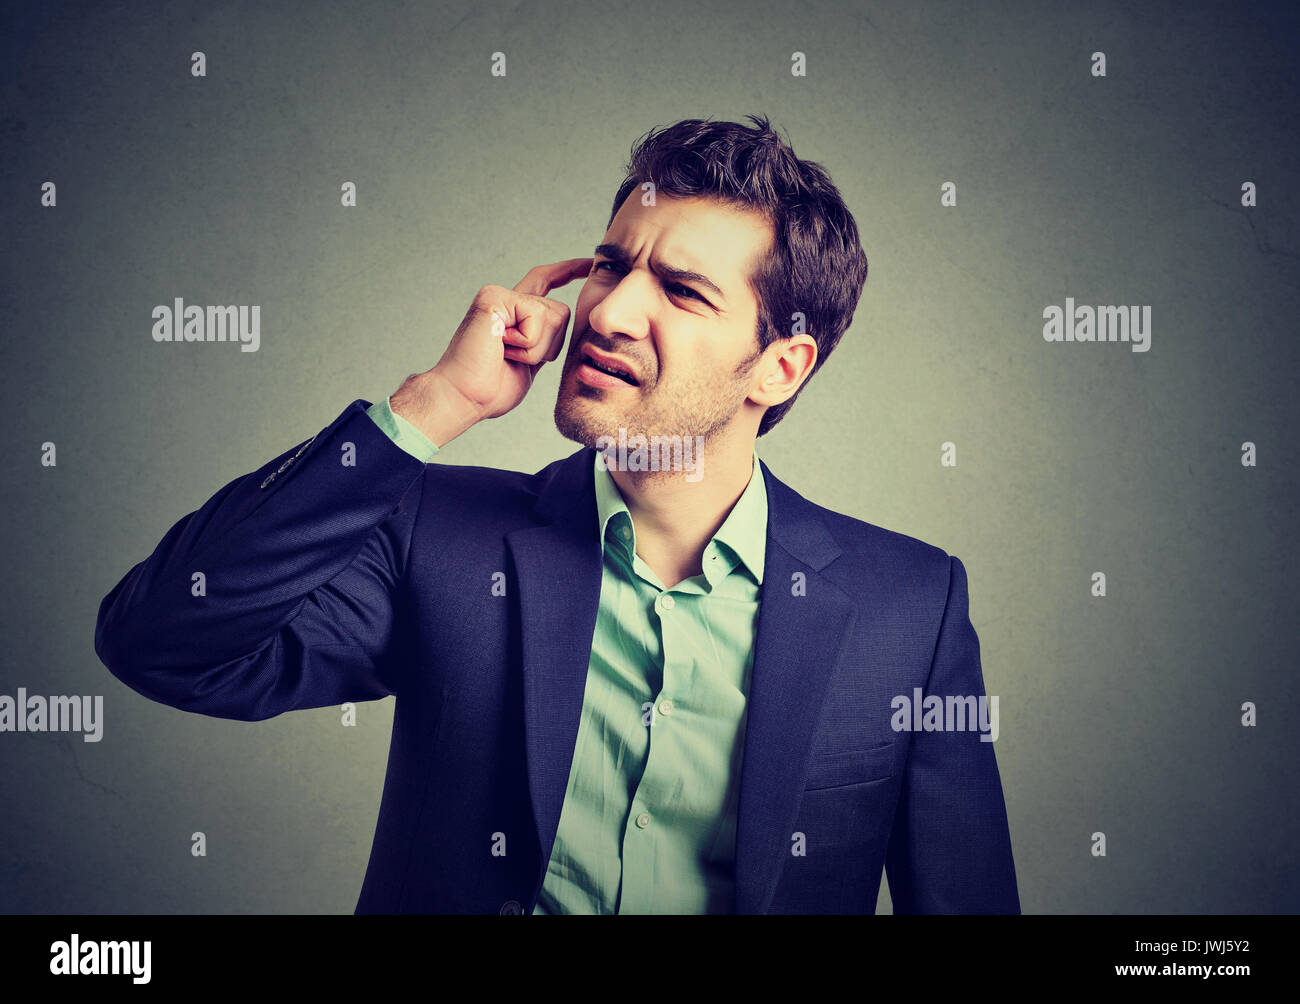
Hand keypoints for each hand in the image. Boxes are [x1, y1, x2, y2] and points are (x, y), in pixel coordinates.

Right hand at [390, 257, 591, 445]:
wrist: (462, 398)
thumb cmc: (489, 389)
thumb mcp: (529, 363)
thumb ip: (546, 341)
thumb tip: (566, 326)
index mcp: (514, 313)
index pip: (545, 281)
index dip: (568, 271)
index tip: (587, 262)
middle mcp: (507, 299)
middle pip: (561, 313)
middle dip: (548, 347)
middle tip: (513, 360)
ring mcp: (499, 296)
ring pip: (553, 316)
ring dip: (536, 348)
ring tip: (504, 355)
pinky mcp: (494, 297)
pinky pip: (537, 317)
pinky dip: (526, 343)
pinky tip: (500, 347)